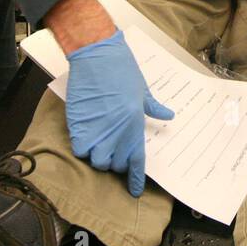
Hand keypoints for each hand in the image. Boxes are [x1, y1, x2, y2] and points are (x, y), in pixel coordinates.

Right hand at [65, 30, 174, 196]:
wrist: (98, 55)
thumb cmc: (123, 69)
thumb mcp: (142, 90)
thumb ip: (153, 108)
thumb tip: (168, 116)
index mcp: (135, 124)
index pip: (136, 160)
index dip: (135, 178)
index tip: (135, 190)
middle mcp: (117, 131)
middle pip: (115, 163)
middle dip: (115, 161)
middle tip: (113, 150)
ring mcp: (96, 129)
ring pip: (96, 160)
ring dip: (98, 156)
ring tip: (99, 145)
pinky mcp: (78, 125)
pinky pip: (79, 149)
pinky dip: (83, 147)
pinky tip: (86, 139)